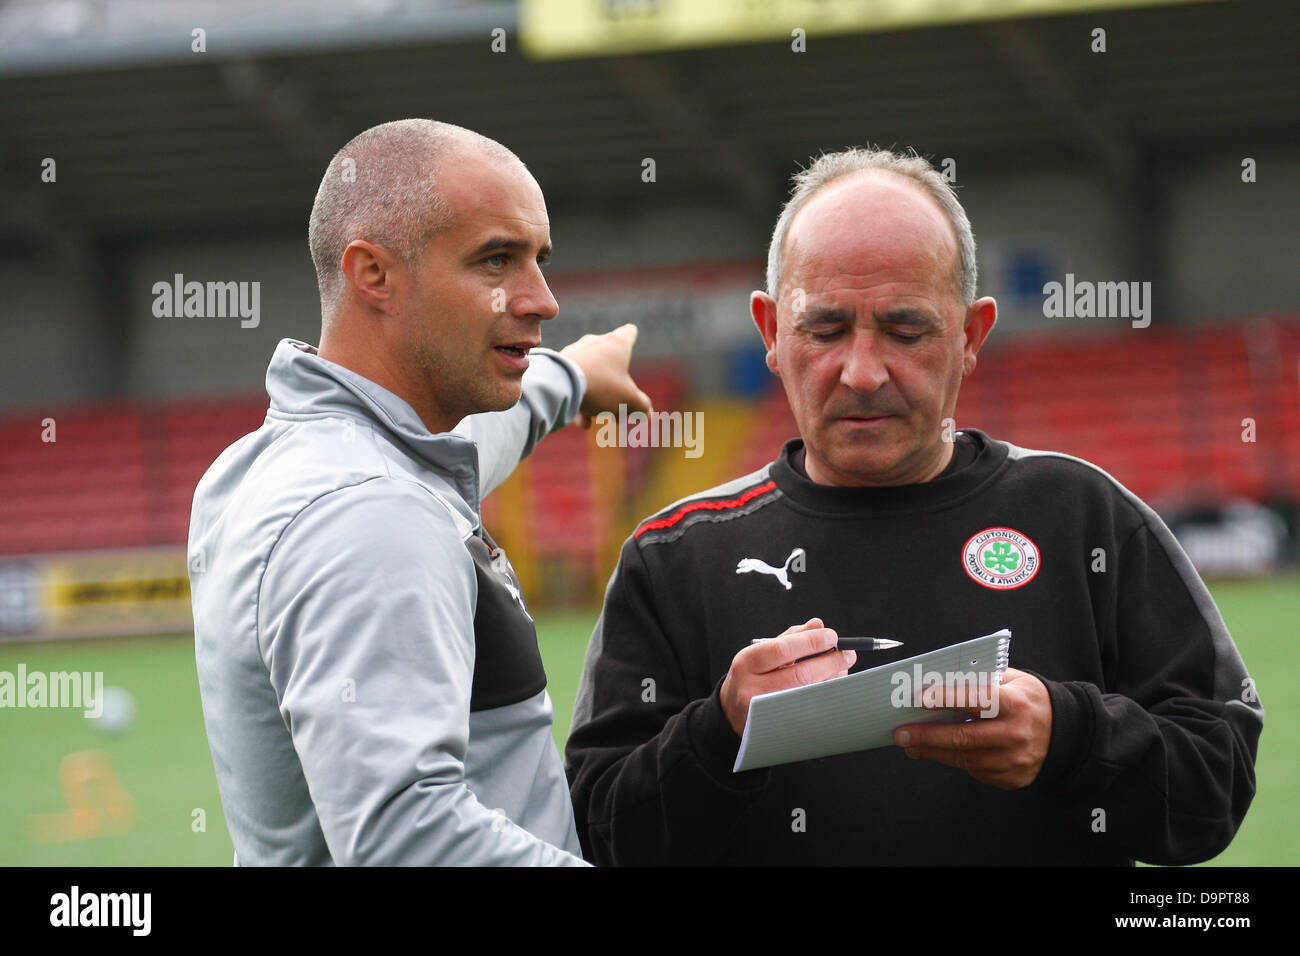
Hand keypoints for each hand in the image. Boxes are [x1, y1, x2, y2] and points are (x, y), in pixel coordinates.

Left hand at [559, 324, 653, 428]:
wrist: (560, 385)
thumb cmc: (601, 387)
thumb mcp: (629, 401)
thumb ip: (642, 406)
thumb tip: (647, 413)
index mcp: (616, 344)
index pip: (628, 333)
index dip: (631, 336)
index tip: (631, 336)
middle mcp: (595, 343)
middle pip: (610, 362)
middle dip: (616, 387)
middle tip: (619, 410)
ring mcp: (575, 353)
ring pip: (591, 377)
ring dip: (596, 400)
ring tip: (594, 421)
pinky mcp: (557, 366)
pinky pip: (573, 383)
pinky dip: (579, 401)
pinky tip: (581, 421)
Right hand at [720, 618, 855, 737]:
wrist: (732, 712)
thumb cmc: (751, 676)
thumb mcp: (762, 653)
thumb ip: (790, 638)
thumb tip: (818, 624)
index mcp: (747, 662)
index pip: (783, 649)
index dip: (811, 642)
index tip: (832, 636)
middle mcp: (752, 687)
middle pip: (800, 675)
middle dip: (830, 662)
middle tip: (847, 654)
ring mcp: (765, 711)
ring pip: (808, 694)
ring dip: (832, 679)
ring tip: (841, 668)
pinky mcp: (777, 726)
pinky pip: (809, 709)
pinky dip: (824, 694)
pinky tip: (830, 685)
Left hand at [891, 668, 1052, 788]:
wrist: (1068, 734)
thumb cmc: (1031, 701)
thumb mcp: (1014, 680)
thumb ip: (981, 680)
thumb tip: (940, 681)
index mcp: (1014, 704)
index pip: (976, 700)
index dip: (946, 699)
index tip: (919, 699)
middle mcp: (1014, 734)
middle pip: (962, 737)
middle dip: (926, 735)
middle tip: (900, 733)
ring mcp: (1013, 760)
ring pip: (964, 758)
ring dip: (933, 752)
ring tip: (910, 745)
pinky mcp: (1011, 778)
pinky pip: (975, 770)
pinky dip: (955, 760)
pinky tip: (939, 752)